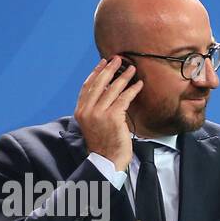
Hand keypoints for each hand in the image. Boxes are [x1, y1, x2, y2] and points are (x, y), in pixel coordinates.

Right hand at [75, 56, 142, 172]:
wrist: (106, 161)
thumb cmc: (104, 145)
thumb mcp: (93, 125)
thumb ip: (96, 109)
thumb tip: (107, 91)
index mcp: (80, 111)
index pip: (87, 87)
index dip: (96, 73)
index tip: (103, 63)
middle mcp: (87, 110)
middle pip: (99, 83)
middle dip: (109, 69)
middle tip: (118, 59)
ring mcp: (99, 113)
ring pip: (112, 89)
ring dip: (124, 77)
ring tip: (132, 69)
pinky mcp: (112, 117)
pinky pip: (124, 99)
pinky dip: (132, 90)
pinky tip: (139, 85)